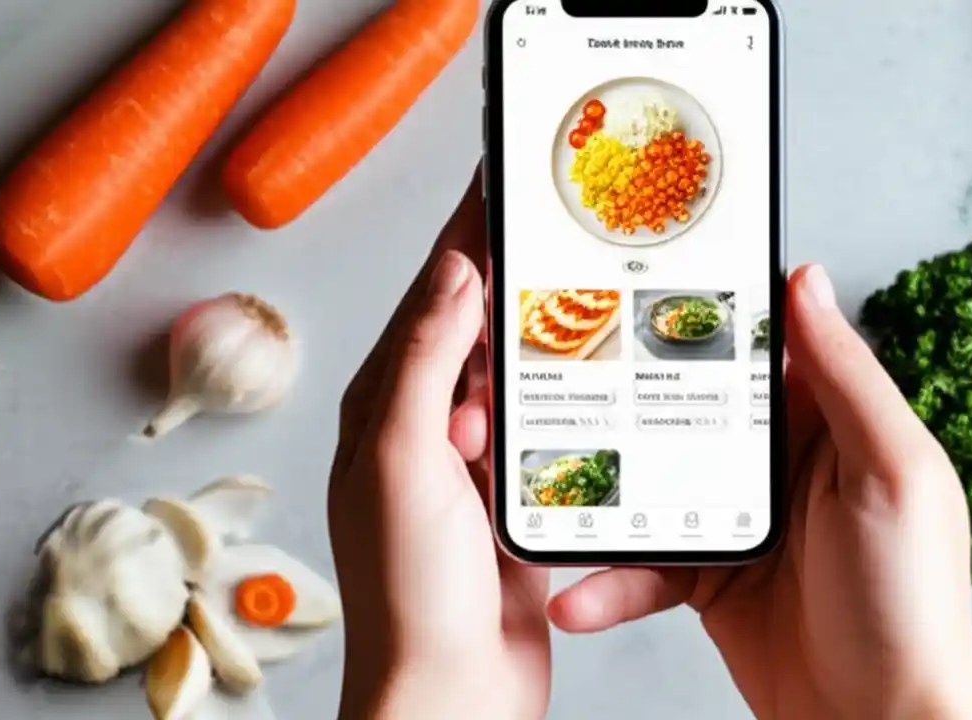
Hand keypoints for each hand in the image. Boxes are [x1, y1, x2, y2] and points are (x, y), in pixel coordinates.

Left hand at [327, 169, 549, 719]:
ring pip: (510, 374)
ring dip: (539, 330)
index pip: (429, 299)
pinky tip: (586, 375)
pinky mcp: (509, 499)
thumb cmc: (410, 596)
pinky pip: (538, 427)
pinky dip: (560, 395)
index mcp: (385, 409)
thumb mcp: (407, 462)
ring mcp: (468, 465)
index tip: (498, 183)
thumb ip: (427, 365)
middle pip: (472, 327)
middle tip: (553, 220)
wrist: (452, 692)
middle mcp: (422, 430)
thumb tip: (452, 276)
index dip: (465, 236)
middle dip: (509, 271)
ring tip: (578, 278)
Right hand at [549, 265, 971, 719]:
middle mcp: (782, 465)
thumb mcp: (890, 472)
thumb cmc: (909, 602)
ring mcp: (741, 523)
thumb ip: (846, 378)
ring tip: (546, 495)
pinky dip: (609, 584)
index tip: (645, 284)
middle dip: (629, 400)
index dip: (709, 314)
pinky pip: (646, 568)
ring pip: (652, 489)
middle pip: (691, 412)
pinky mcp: (710, 580)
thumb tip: (808, 284)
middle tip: (566, 380)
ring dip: (602, 499)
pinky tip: (577, 596)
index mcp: (833, 423)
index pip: (764, 348)